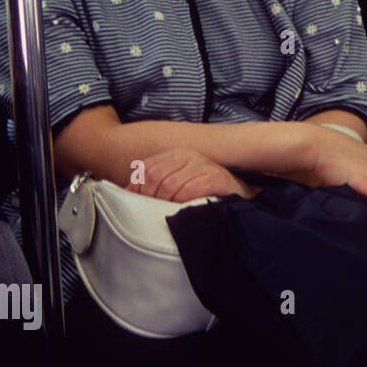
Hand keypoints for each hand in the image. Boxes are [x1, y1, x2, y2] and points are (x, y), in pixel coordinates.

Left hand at [128, 148, 255, 202]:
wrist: (240, 194)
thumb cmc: (205, 192)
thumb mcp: (178, 183)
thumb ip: (156, 183)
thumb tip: (126, 193)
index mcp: (177, 154)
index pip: (146, 167)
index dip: (136, 186)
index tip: (134, 202)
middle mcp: (189, 155)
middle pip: (154, 176)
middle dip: (148, 197)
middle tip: (150, 211)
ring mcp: (203, 165)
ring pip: (169, 185)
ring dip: (164, 203)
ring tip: (166, 212)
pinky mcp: (216, 178)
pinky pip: (188, 191)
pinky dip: (180, 203)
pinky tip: (182, 209)